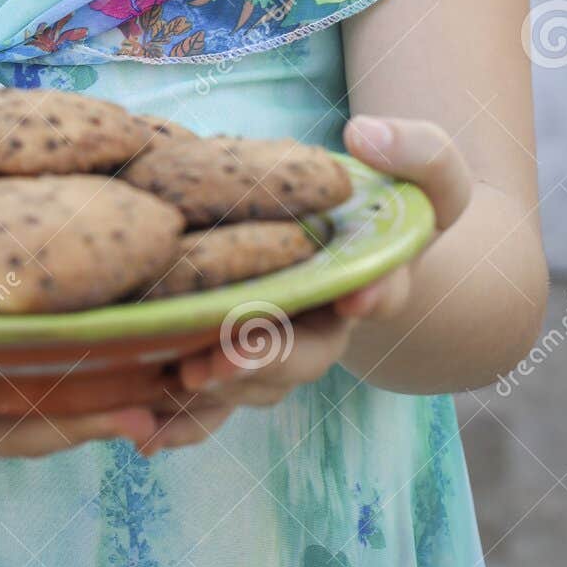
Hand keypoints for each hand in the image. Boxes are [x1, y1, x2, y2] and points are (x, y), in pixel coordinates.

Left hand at [134, 115, 474, 451]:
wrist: (353, 237)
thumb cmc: (391, 195)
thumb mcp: (425, 165)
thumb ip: (416, 151)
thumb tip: (364, 135)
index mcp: (375, 281)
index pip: (379, 291)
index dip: (372, 296)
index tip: (358, 294)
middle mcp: (327, 327)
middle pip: (302, 354)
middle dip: (263, 359)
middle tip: (220, 359)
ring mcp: (278, 350)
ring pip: (250, 384)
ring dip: (212, 394)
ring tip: (172, 385)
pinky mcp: (233, 358)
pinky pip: (209, 402)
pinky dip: (177, 421)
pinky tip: (141, 430)